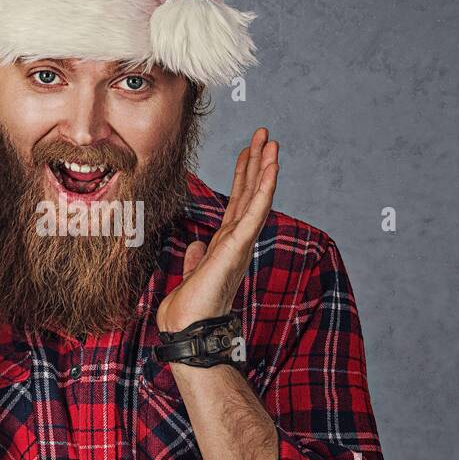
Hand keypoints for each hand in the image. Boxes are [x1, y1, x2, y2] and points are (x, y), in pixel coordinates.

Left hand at [155, 127, 278, 333]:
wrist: (186, 326)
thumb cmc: (189, 307)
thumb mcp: (191, 273)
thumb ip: (196, 257)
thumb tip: (196, 245)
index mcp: (227, 243)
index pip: (238, 201)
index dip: (244, 174)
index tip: (249, 150)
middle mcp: (237, 240)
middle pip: (250, 192)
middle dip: (258, 162)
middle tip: (265, 133)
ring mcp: (240, 243)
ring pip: (257, 197)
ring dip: (265, 168)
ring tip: (272, 142)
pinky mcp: (237, 247)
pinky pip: (255, 213)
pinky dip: (264, 190)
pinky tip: (270, 169)